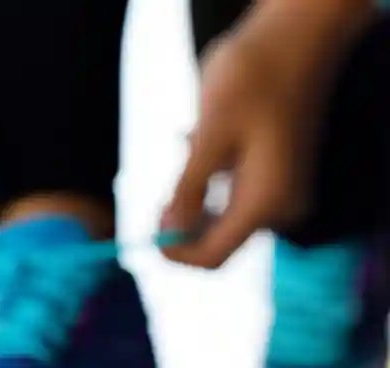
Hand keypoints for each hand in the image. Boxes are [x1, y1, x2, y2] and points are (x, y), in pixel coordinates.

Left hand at [162, 1, 372, 268]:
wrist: (295, 38)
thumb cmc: (251, 80)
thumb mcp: (209, 137)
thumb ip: (188, 190)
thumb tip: (169, 233)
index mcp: (264, 202)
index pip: (212, 257)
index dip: (173, 253)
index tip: (143, 232)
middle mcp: (279, 206)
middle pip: (216, 240)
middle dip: (181, 223)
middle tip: (158, 190)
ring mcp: (282, 191)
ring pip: (221, 216)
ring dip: (193, 195)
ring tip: (189, 147)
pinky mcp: (277, 175)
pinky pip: (233, 195)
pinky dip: (209, 179)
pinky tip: (202, 141)